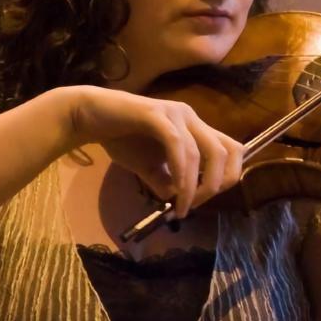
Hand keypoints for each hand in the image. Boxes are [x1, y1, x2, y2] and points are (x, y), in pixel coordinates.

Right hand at [57, 85, 243, 216]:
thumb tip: (180, 201)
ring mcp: (176, 113)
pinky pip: (178, 145)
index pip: (233, 150)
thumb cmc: (120, 138)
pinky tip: (174, 192)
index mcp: (196, 128)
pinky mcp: (157, 114)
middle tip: (194, 204)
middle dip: (218, 184)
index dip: (227, 178)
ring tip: (182, 206)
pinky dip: (181, 172)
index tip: (202, 200)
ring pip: (205, 152)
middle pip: (229, 151)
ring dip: (196, 185)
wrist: (87, 117)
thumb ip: (167, 182)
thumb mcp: (150, 167)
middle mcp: (192, 118)